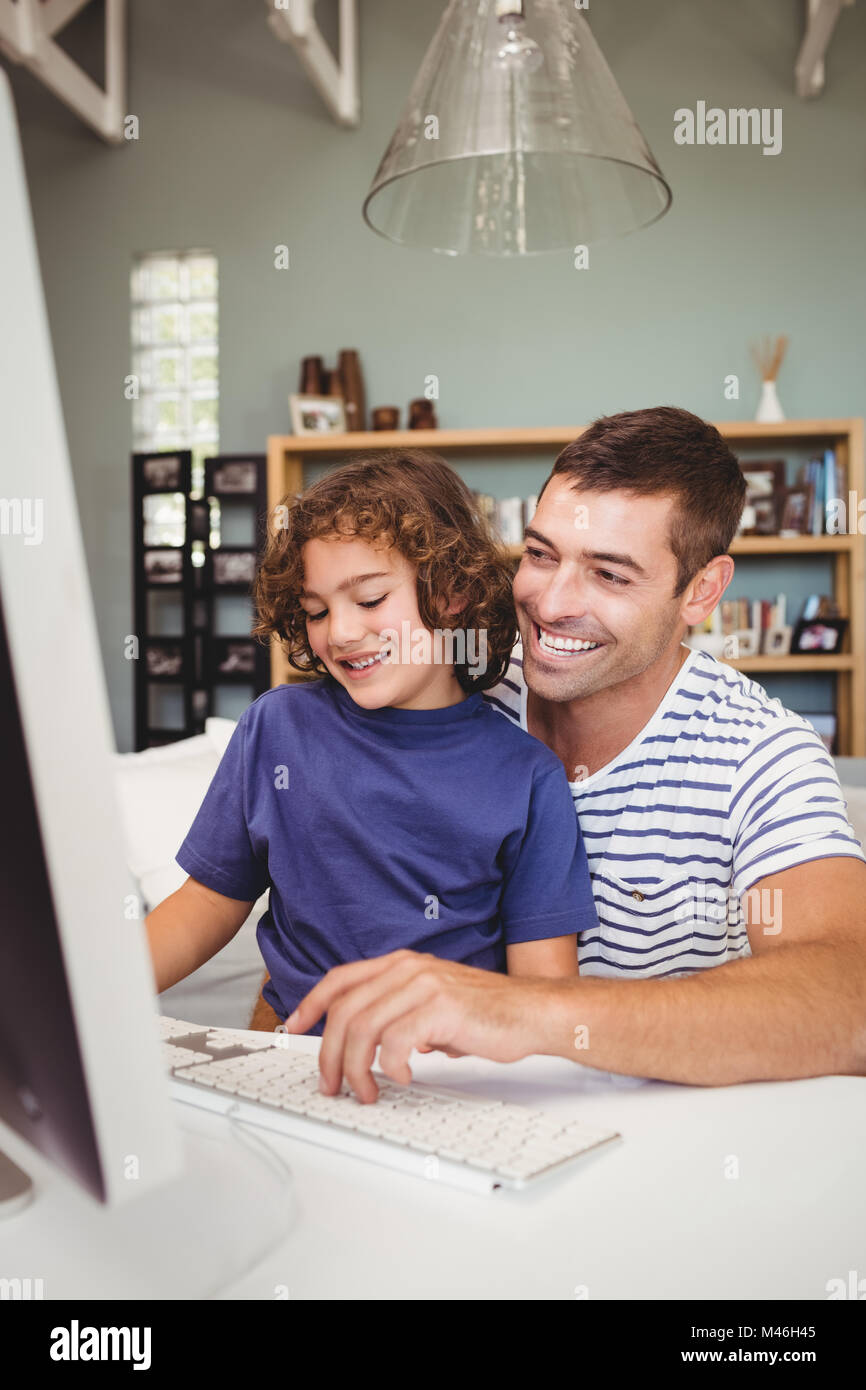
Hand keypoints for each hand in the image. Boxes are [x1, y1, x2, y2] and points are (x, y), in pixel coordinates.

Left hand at [284, 950, 558, 1102]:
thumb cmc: (485, 1013)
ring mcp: (424, 985)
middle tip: (332, 1084)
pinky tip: (403, 1079)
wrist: (531, 1012)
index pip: (340, 979)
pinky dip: (391, 1067)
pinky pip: (396, 1042)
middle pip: (344, 1010)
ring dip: (356, 1069)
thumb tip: (368, 1044)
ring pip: (363, 1028)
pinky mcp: (441, 1008)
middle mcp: (408, 969)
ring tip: (366, 1091)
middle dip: (329, 1053)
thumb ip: (399, 1013)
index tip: (293, 1027)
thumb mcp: (432, 1003)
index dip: (311, 1004)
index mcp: (401, 964)